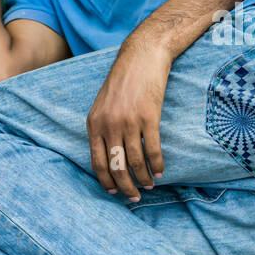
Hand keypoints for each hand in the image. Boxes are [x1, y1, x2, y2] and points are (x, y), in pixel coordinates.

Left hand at [86, 39, 170, 199]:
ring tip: (149, 185)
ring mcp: (129, 122)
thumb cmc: (123, 81)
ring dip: (143, 178)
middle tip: (133, 197)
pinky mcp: (149, 118)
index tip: (114, 191)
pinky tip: (160, 172)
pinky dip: (157, 164)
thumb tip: (106, 155)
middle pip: (115, 167)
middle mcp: (109, 125)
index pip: (96, 162)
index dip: (105, 181)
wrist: (142, 57)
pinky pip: (153, 149)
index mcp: (94, 124)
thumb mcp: (102, 105)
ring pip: (135, 162)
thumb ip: (101, 128)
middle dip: (125, 186)